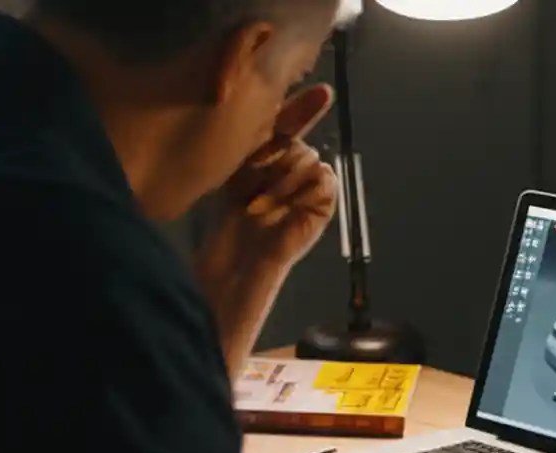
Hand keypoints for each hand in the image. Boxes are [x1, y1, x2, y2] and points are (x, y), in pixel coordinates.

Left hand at [215, 85, 338, 268]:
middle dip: (273, 157)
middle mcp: (295, 163)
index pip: (292, 120)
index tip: (323, 92)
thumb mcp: (236, 168)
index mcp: (272, 151)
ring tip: (259, 202)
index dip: (305, 106)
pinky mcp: (323, 205)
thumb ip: (255, 138)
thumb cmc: (230, 215)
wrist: (237, 257)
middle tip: (250, 182)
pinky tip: (282, 205)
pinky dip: (303, 189)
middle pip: (297, 140)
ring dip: (282, 178)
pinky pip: (325, 179)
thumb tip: (266, 103)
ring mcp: (311, 184)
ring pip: (309, 157)